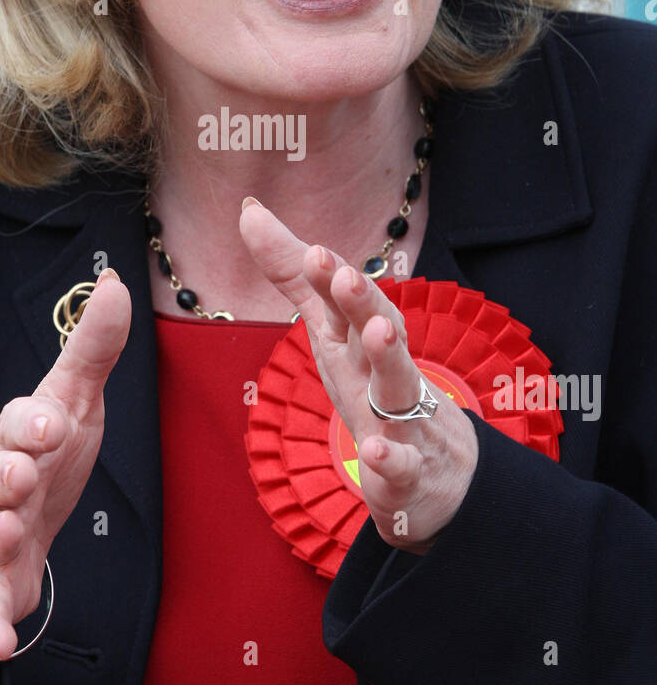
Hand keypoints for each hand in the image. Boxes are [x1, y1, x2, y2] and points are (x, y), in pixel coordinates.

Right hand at [0, 269, 130, 657]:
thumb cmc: (36, 459)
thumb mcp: (69, 406)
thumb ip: (92, 352)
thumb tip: (117, 282)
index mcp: (19, 438)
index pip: (18, 422)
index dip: (31, 421)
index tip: (51, 419)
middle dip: (6, 471)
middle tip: (22, 471)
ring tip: (6, 533)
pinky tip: (3, 643)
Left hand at [239, 201, 477, 553]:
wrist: (434, 473)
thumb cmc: (373, 390)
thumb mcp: (329, 333)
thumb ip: (293, 276)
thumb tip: (249, 211)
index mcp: (361, 341)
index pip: (348, 303)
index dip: (331, 277)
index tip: (313, 250)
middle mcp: (383, 371)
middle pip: (377, 331)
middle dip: (363, 304)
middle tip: (345, 276)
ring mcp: (401, 420)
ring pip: (398, 385)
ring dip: (388, 358)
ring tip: (376, 332)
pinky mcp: (406, 472)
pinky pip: (400, 466)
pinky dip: (389, 459)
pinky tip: (373, 452)